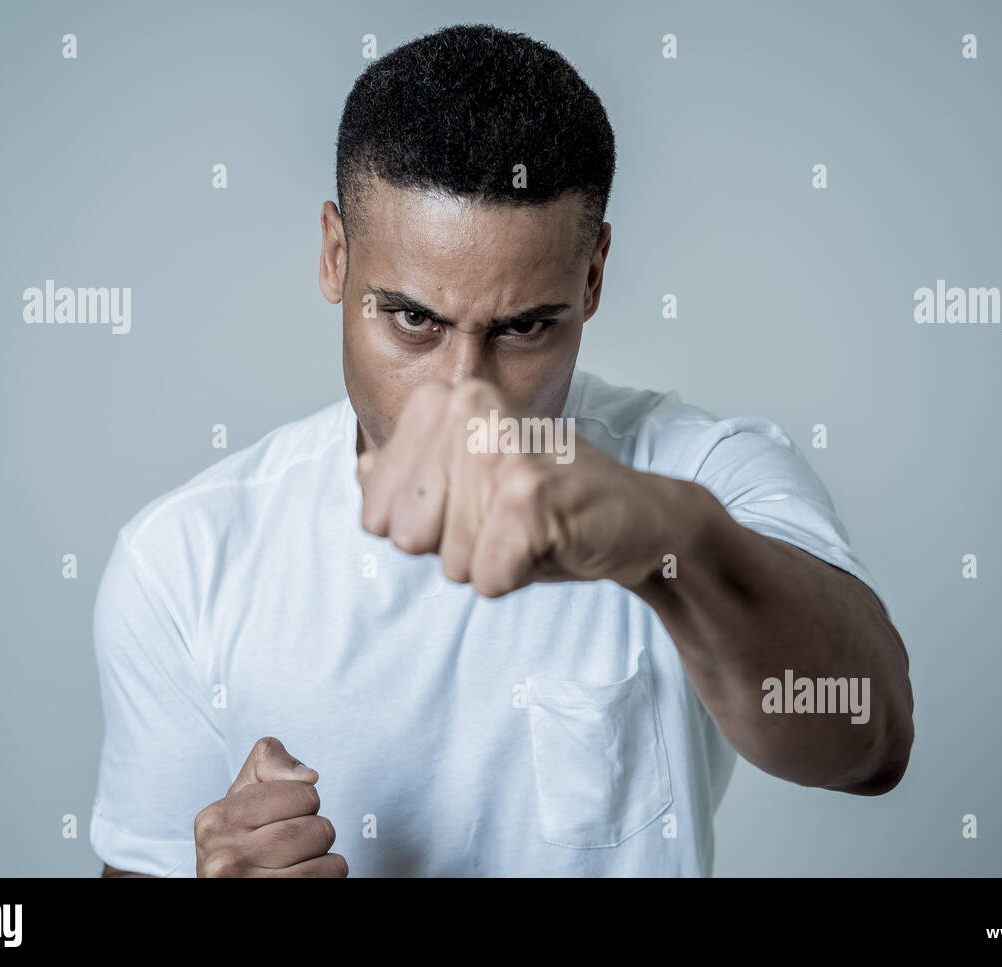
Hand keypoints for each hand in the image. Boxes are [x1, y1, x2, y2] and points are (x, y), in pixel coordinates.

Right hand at [194, 736, 347, 876]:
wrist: (227, 887)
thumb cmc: (238, 843)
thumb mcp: (241, 794)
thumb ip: (268, 762)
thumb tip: (307, 776)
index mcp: (217, 820)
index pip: (304, 793)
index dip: (302, 803)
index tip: (278, 818)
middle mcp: (227, 858)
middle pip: (319, 828)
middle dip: (312, 832)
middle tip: (286, 845)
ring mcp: (248, 885)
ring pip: (328, 857)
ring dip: (319, 857)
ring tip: (291, 862)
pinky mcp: (274, 900)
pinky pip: (330, 877)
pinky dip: (325, 876)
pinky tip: (297, 877)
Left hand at [355, 378, 683, 595]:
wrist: (640, 515)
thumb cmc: (550, 500)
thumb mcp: (471, 479)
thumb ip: (412, 475)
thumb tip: (360, 472)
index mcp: (442, 400)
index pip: (375, 511)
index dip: (427, 529)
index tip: (476, 504)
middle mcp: (467, 409)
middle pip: (408, 538)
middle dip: (456, 549)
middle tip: (506, 520)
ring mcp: (498, 450)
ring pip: (449, 562)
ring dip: (492, 562)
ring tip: (531, 527)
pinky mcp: (527, 497)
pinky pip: (487, 578)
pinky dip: (518, 576)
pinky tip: (551, 541)